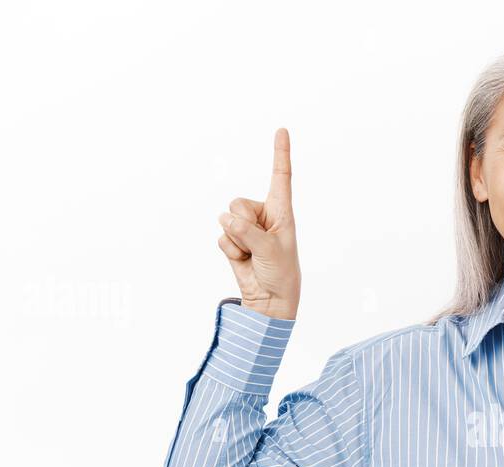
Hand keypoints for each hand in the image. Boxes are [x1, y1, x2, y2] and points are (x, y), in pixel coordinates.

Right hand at [217, 128, 300, 320]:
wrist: (270, 300)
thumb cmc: (281, 274)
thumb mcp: (271, 251)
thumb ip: (248, 232)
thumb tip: (225, 220)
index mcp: (282, 211)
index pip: (281, 177)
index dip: (281, 153)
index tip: (282, 130)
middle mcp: (263, 214)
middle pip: (238, 203)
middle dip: (244, 225)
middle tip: (258, 246)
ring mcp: (246, 227)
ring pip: (227, 219)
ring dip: (238, 241)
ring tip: (253, 255)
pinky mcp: (233, 240)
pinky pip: (221, 237)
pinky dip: (231, 251)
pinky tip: (244, 260)